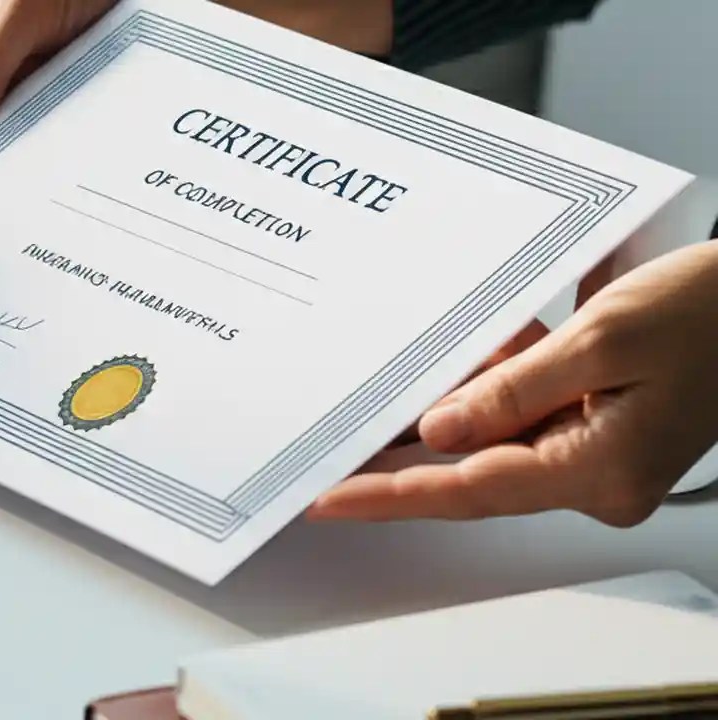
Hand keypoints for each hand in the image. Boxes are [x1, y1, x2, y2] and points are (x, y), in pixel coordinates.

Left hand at [309, 240, 717, 526]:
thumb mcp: (601, 340)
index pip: (467, 491)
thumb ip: (511, 389)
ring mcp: (594, 457)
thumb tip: (438, 431)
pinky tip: (462, 357)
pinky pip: (520, 418)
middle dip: (397, 460)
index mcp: (599, 469)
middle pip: (470, 474)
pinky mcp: (593, 431)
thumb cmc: (708, 314)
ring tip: (385, 391)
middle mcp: (593, 477)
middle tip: (325, 455)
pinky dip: (489, 388)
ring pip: (492, 441)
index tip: (328, 498)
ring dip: (448, 408)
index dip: (389, 495)